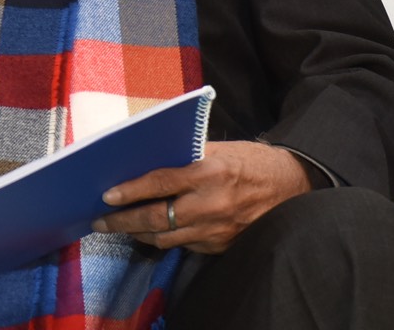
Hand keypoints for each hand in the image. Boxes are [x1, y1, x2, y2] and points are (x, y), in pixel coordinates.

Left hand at [95, 140, 309, 252]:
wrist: (294, 184)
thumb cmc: (250, 160)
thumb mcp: (218, 149)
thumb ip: (183, 157)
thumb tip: (144, 161)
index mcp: (209, 173)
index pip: (160, 184)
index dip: (130, 191)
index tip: (106, 196)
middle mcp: (212, 204)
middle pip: (156, 218)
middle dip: (123, 221)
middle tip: (100, 221)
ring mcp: (219, 229)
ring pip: (167, 238)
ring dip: (139, 233)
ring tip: (120, 227)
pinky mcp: (223, 244)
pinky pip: (185, 245)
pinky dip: (165, 239)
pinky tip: (151, 232)